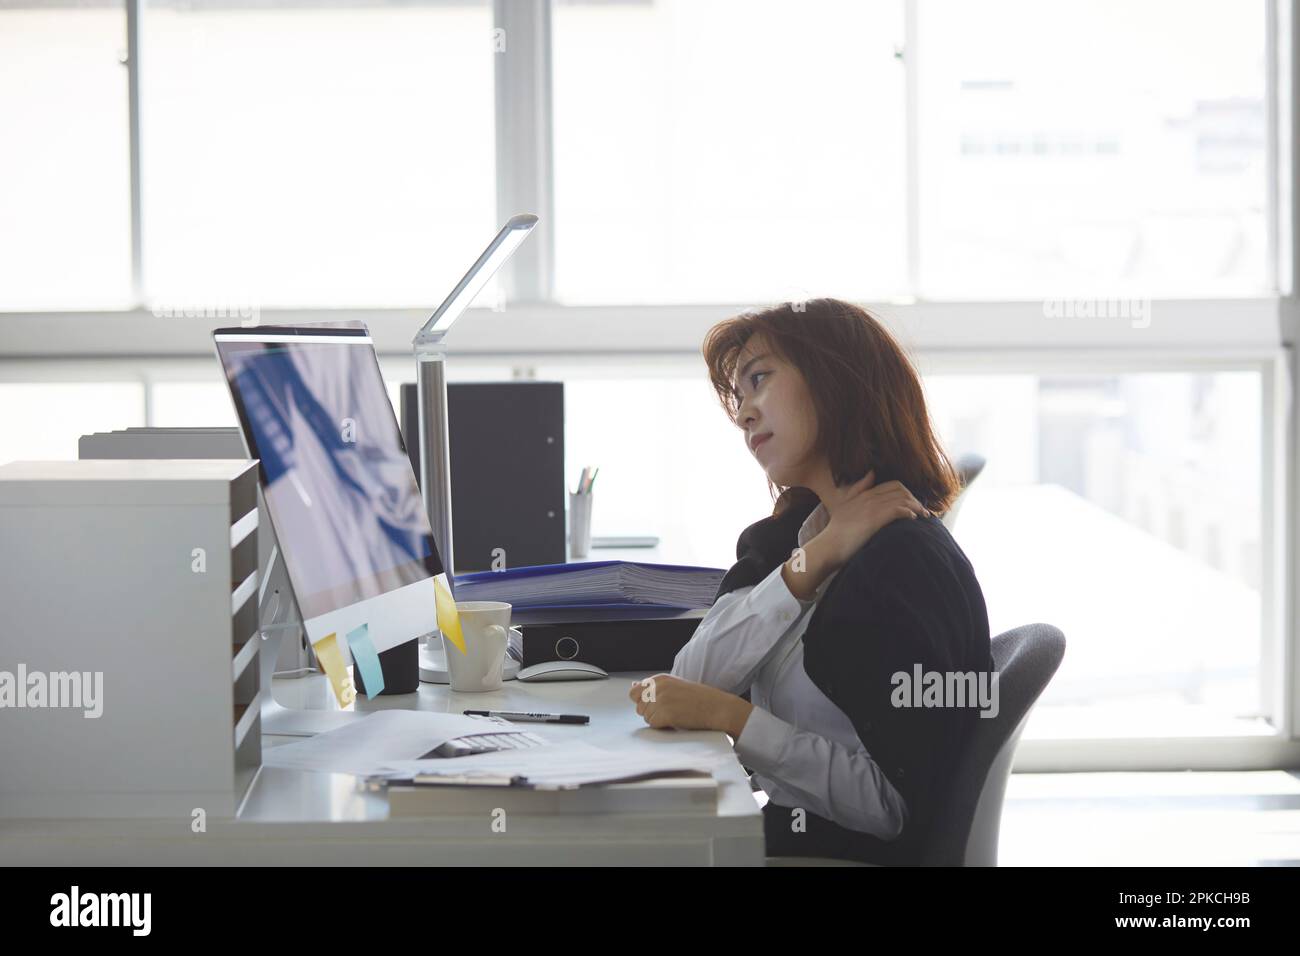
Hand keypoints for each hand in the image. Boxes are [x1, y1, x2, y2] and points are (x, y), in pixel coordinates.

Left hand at [627, 674, 752, 736]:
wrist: (717, 708)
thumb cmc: (699, 699)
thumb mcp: (674, 686)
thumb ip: (654, 687)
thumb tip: (633, 686)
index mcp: (660, 679)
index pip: (634, 693)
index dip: (643, 702)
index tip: (658, 704)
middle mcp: (658, 687)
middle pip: (639, 707)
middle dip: (651, 712)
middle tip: (670, 710)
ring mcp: (661, 700)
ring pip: (646, 717)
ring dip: (658, 720)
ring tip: (675, 714)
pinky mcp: (665, 713)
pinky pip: (653, 724)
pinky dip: (663, 726)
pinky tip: (676, 721)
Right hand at [814, 470, 928, 568]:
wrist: (829, 546)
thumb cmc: (837, 530)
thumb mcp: (846, 504)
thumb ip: (859, 488)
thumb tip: (872, 472)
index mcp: (864, 493)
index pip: (894, 485)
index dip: (907, 493)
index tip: (915, 504)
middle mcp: (869, 497)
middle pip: (901, 490)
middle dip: (915, 499)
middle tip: (923, 511)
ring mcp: (872, 507)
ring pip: (902, 499)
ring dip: (916, 507)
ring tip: (924, 516)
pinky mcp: (875, 519)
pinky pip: (898, 510)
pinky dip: (909, 513)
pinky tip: (913, 519)